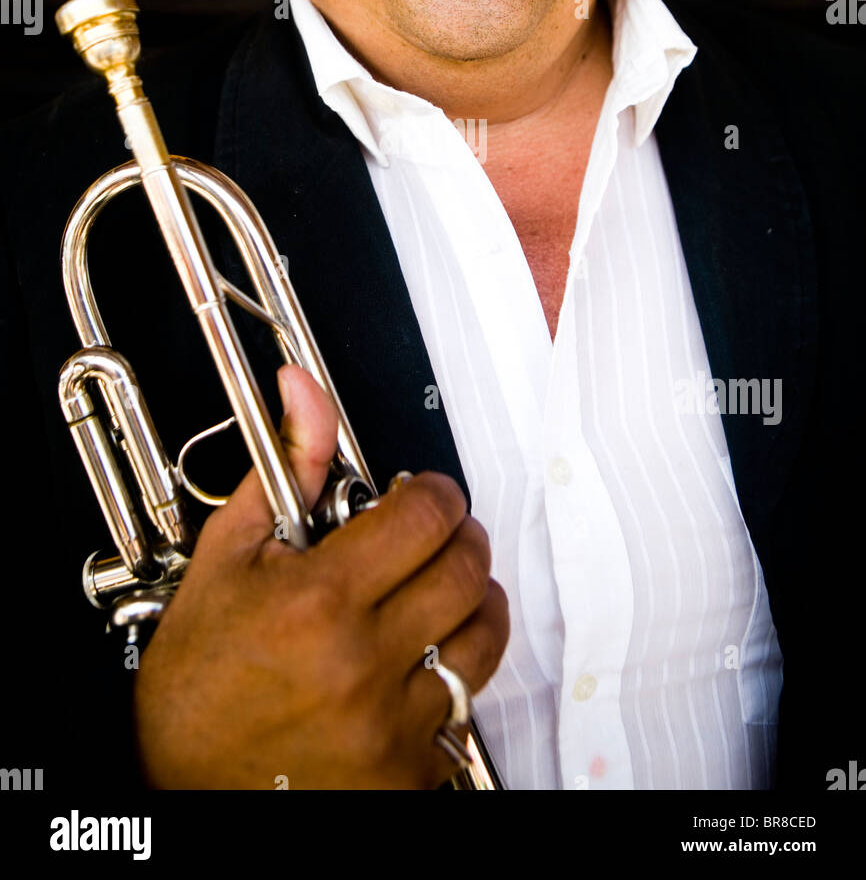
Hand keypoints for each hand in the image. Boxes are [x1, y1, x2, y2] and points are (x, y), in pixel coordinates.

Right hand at [133, 365, 508, 788]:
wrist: (182, 781)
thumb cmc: (198, 677)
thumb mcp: (229, 555)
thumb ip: (287, 469)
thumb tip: (305, 393)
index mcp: (318, 600)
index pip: (425, 516)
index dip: (432, 493)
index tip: (421, 495)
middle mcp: (361, 662)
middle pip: (465, 569)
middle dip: (456, 537)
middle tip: (433, 538)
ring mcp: (390, 723)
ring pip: (482, 636)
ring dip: (470, 604)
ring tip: (435, 597)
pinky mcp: (406, 772)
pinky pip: (466, 706)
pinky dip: (451, 679)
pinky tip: (414, 667)